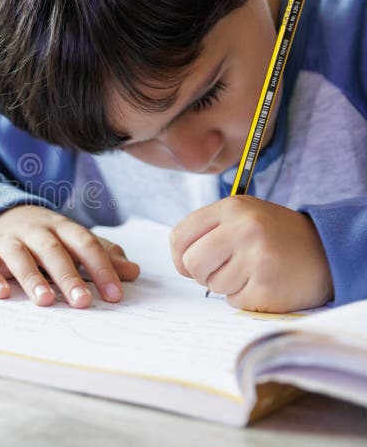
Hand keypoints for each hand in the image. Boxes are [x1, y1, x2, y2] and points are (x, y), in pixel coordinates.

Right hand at [0, 205, 139, 307]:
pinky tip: (0, 294)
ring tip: (45, 301)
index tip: (114, 295)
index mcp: (60, 226)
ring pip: (20, 255)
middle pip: (53, 250)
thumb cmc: (41, 235)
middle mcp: (33, 229)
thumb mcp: (71, 239)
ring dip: (32, 278)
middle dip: (68, 276)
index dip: (100, 268)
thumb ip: (102, 255)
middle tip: (82, 302)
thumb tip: (133, 272)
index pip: (84, 243)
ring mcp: (6, 238)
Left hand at [170, 196, 332, 312]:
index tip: (191, 262)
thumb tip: (180, 260)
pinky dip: (245, 297)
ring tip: (251, 272)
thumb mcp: (243, 217)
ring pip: (212, 285)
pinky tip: (264, 282)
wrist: (328, 252)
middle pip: (191, 263)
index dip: (180, 255)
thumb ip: (209, 230)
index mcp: (232, 208)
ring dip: (227, 285)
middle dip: (201, 274)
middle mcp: (244, 228)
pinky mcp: (268, 286)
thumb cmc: (276, 236)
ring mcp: (257, 257)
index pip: (180, 236)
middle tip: (222, 270)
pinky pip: (234, 301)